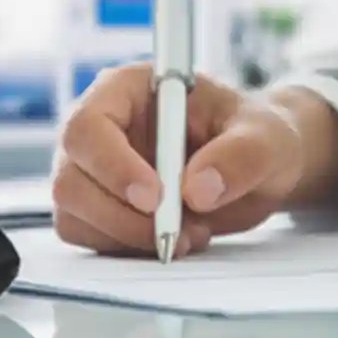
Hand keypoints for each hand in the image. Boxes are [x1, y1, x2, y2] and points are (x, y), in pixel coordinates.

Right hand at [51, 63, 305, 255]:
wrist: (263, 168)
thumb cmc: (258, 136)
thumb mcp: (266, 137)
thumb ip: (239, 156)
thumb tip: (197, 188)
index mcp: (128, 89)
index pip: (88, 126)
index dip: (112, 166)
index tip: (155, 197)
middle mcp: (102, 128)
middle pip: (70, 179)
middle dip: (121, 215)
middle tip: (176, 228)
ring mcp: (95, 170)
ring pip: (73, 214)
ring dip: (128, 236)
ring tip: (188, 233)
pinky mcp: (100, 208)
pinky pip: (89, 237)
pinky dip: (127, 248)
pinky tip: (172, 238)